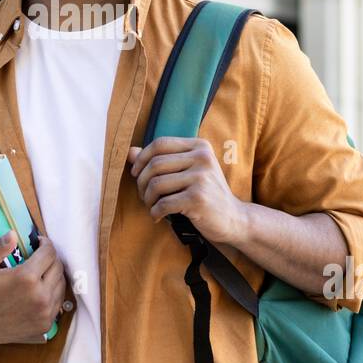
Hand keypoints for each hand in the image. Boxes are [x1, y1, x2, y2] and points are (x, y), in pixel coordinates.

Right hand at [0, 233, 65, 350]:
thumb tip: (13, 234)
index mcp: (26, 278)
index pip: (49, 253)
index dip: (45, 244)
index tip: (38, 242)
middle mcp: (40, 296)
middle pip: (58, 267)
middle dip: (50, 257)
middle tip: (38, 256)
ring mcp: (45, 312)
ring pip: (61, 284)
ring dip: (53, 274)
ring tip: (40, 271)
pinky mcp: (46, 324)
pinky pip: (58, 301)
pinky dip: (53, 292)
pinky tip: (40, 289)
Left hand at [128, 137, 248, 247]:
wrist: (233, 218)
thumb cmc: (205, 194)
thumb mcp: (186, 172)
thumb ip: (160, 160)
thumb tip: (129, 152)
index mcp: (200, 146)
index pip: (160, 143)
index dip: (142, 158)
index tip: (135, 173)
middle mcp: (202, 158)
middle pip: (155, 164)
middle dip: (141, 182)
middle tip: (144, 196)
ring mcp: (201, 178)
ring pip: (156, 184)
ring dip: (147, 199)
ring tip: (152, 206)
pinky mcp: (198, 198)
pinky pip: (163, 203)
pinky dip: (155, 212)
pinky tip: (158, 216)